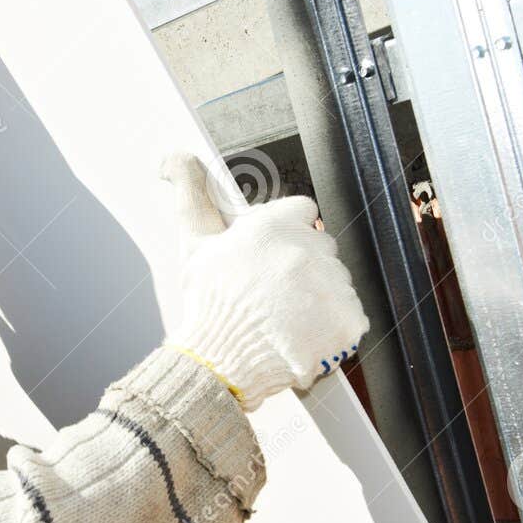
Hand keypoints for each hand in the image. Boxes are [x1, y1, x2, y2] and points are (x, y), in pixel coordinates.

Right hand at [160, 151, 368, 411]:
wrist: (221, 364)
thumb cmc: (209, 306)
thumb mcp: (195, 242)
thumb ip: (190, 192)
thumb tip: (173, 158)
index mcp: (277, 225)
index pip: (302, 212)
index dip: (287, 233)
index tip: (274, 255)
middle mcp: (310, 250)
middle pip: (320, 250)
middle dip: (301, 269)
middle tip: (273, 295)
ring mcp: (333, 286)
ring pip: (335, 284)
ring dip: (317, 300)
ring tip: (284, 320)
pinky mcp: (349, 320)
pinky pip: (350, 317)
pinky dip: (332, 329)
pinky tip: (302, 335)